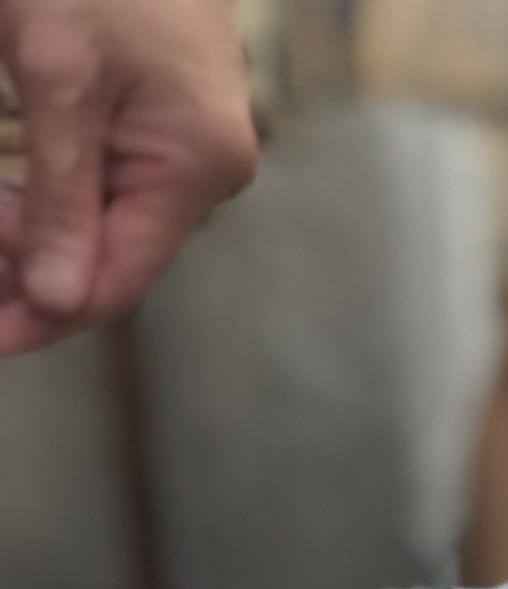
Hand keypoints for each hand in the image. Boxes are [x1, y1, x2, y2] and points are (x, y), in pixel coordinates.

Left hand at [0, 0, 255, 353]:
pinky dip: (55, 203)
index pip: (116, 277)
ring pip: (106, 227)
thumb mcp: (56, 75)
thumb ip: (62, 199)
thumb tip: (59, 304)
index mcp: (196, 163)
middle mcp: (210, 169)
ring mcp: (194, 148)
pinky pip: (111, 189)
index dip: (44, 316)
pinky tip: (14, 207)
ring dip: (36, 240)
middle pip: (112, 259)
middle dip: (31, 275)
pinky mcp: (170, 125)